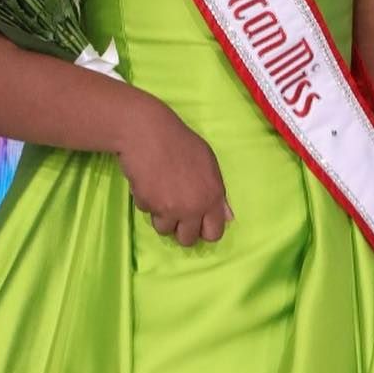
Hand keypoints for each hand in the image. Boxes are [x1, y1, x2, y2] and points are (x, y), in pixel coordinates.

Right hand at [115, 98, 232, 246]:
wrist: (148, 133)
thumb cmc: (181, 143)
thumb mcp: (208, 163)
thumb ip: (218, 193)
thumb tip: (227, 218)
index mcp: (212, 197)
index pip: (214, 234)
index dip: (204, 230)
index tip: (196, 223)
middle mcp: (193, 207)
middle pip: (187, 240)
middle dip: (180, 229)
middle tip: (175, 212)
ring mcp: (170, 208)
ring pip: (164, 230)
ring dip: (161, 216)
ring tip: (160, 193)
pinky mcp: (148, 205)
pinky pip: (147, 213)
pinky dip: (146, 202)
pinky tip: (148, 182)